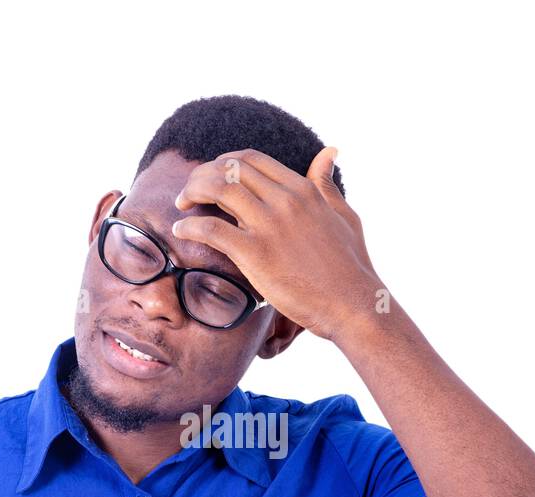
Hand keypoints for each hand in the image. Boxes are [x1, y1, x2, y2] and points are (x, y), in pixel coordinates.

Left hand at [173, 146, 382, 339]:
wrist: (354, 305)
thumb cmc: (351, 267)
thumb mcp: (343, 215)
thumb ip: (326, 185)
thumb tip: (328, 152)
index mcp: (303, 190)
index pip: (251, 159)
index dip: (223, 164)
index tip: (212, 179)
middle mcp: (285, 200)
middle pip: (230, 167)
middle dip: (202, 174)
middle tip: (190, 192)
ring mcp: (270, 225)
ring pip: (218, 188)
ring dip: (192, 191)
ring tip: (181, 205)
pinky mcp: (256, 254)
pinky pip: (212, 229)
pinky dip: (189, 226)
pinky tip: (180, 231)